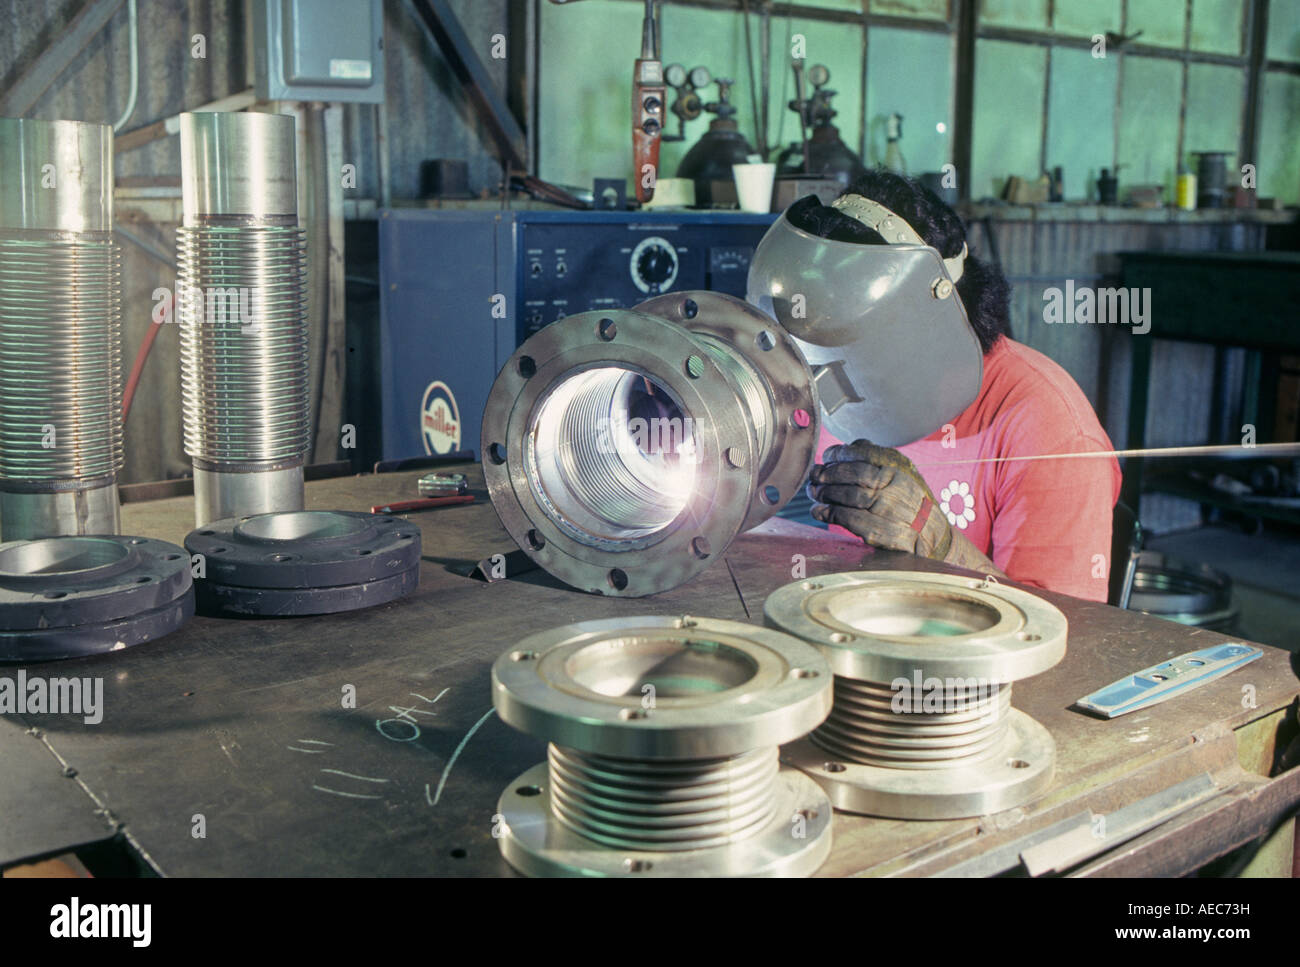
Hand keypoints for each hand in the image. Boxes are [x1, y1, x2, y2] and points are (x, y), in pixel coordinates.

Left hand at [807, 439, 952, 559]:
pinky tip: (818, 511)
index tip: (826, 457)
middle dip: (827, 474)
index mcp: (897, 468)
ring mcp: (888, 509)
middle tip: (814, 476)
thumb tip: (850, 446)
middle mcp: (894, 486)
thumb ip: (878, 459)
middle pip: (852, 474)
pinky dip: (828, 513)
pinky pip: (847, 518)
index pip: (863, 453)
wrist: (931, 535)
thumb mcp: (903, 473)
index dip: (838, 454)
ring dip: (824, 493)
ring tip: (814, 492)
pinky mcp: (879, 531)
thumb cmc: (910, 501)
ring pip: (847, 496)